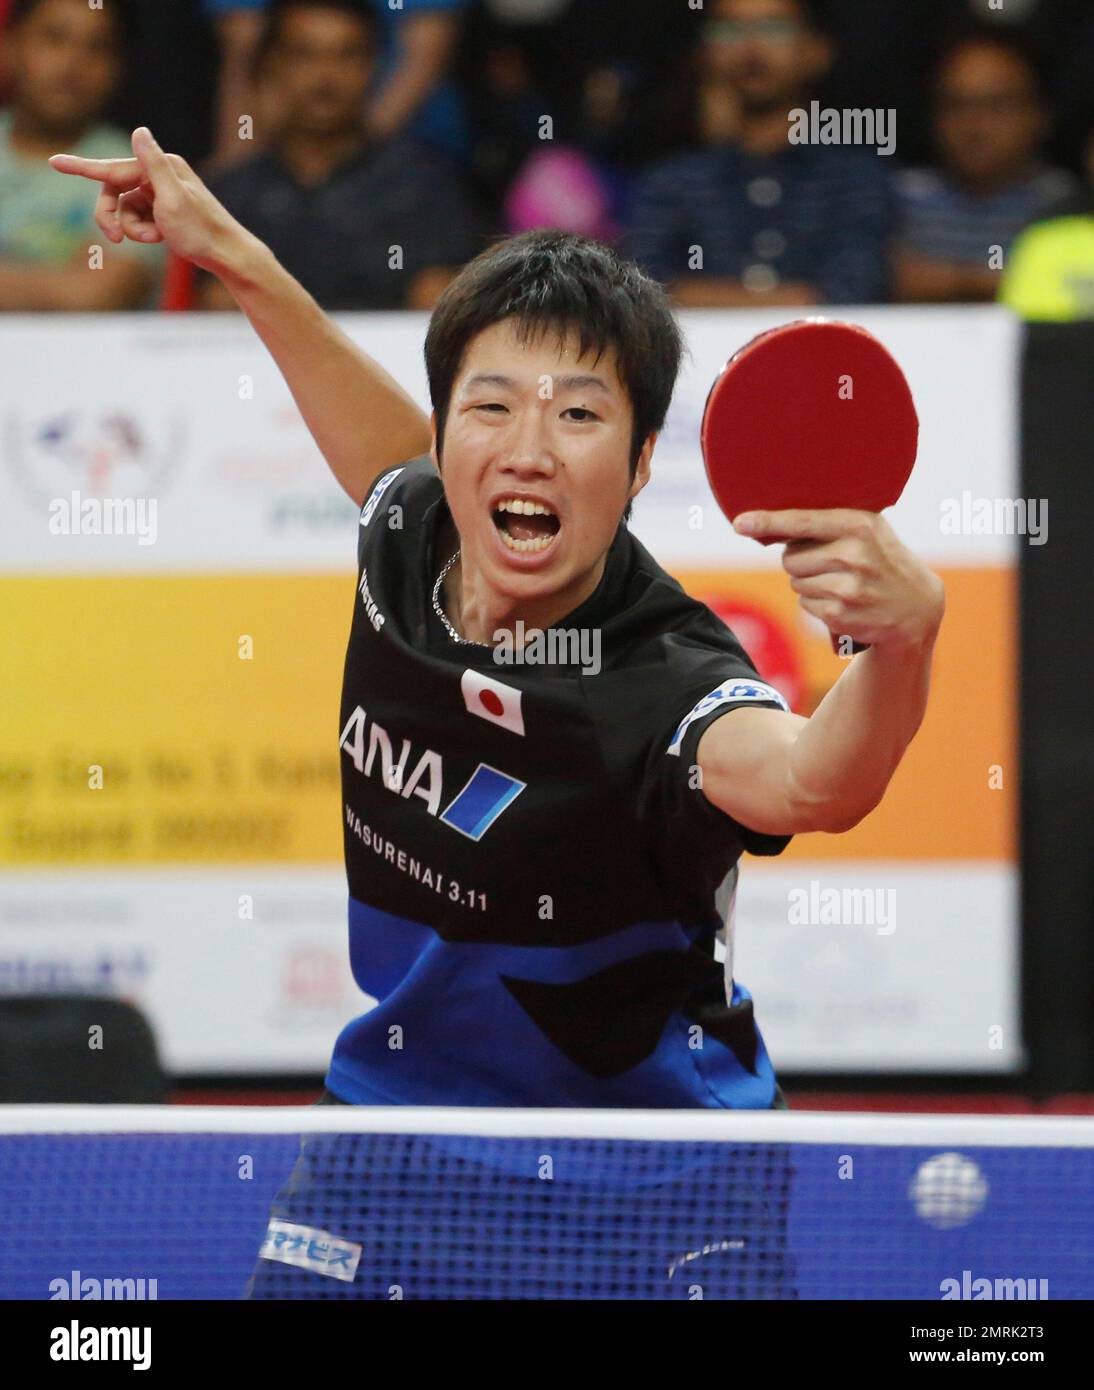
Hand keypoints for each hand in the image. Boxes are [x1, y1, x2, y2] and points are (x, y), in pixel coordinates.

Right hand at [49, 126, 248, 275]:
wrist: (226, 255)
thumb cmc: (202, 231)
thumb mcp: (174, 198)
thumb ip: (153, 165)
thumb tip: (140, 131)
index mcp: (161, 166)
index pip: (112, 168)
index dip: (82, 167)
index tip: (54, 162)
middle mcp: (159, 174)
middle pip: (114, 191)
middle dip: (110, 215)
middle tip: (114, 239)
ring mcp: (160, 192)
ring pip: (124, 208)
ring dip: (132, 228)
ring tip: (154, 238)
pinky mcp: (161, 209)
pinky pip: (136, 218)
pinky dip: (143, 231)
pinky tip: (161, 238)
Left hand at [734, 509, 944, 649]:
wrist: (916, 607)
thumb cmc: (883, 559)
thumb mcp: (869, 529)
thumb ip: (828, 522)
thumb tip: (770, 523)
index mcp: (858, 525)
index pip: (801, 522)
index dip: (767, 522)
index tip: (740, 523)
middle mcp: (853, 555)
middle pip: (790, 557)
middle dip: (800, 560)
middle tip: (829, 562)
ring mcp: (847, 588)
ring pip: (795, 581)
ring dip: (808, 582)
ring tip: (841, 581)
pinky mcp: (840, 614)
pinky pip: (804, 603)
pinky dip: (816, 602)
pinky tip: (842, 600)